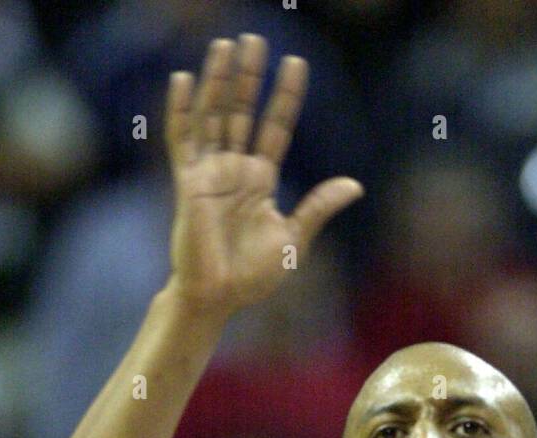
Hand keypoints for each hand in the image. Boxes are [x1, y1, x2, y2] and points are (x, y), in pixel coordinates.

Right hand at [165, 35, 362, 315]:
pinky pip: (181, 139)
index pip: (275, 127)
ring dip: (218, 81)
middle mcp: (234, 169)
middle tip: (255, 39)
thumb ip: (318, 207)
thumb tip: (355, 184)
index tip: (297, 64)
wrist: (219, 298)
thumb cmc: (253, 276)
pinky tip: (184, 79)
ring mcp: (209, 172)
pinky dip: (182, 110)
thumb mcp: (294, 239)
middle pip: (241, 111)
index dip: (285, 96)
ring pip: (213, 115)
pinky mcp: (188, 183)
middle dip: (249, 76)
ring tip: (225, 45)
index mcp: (260, 180)